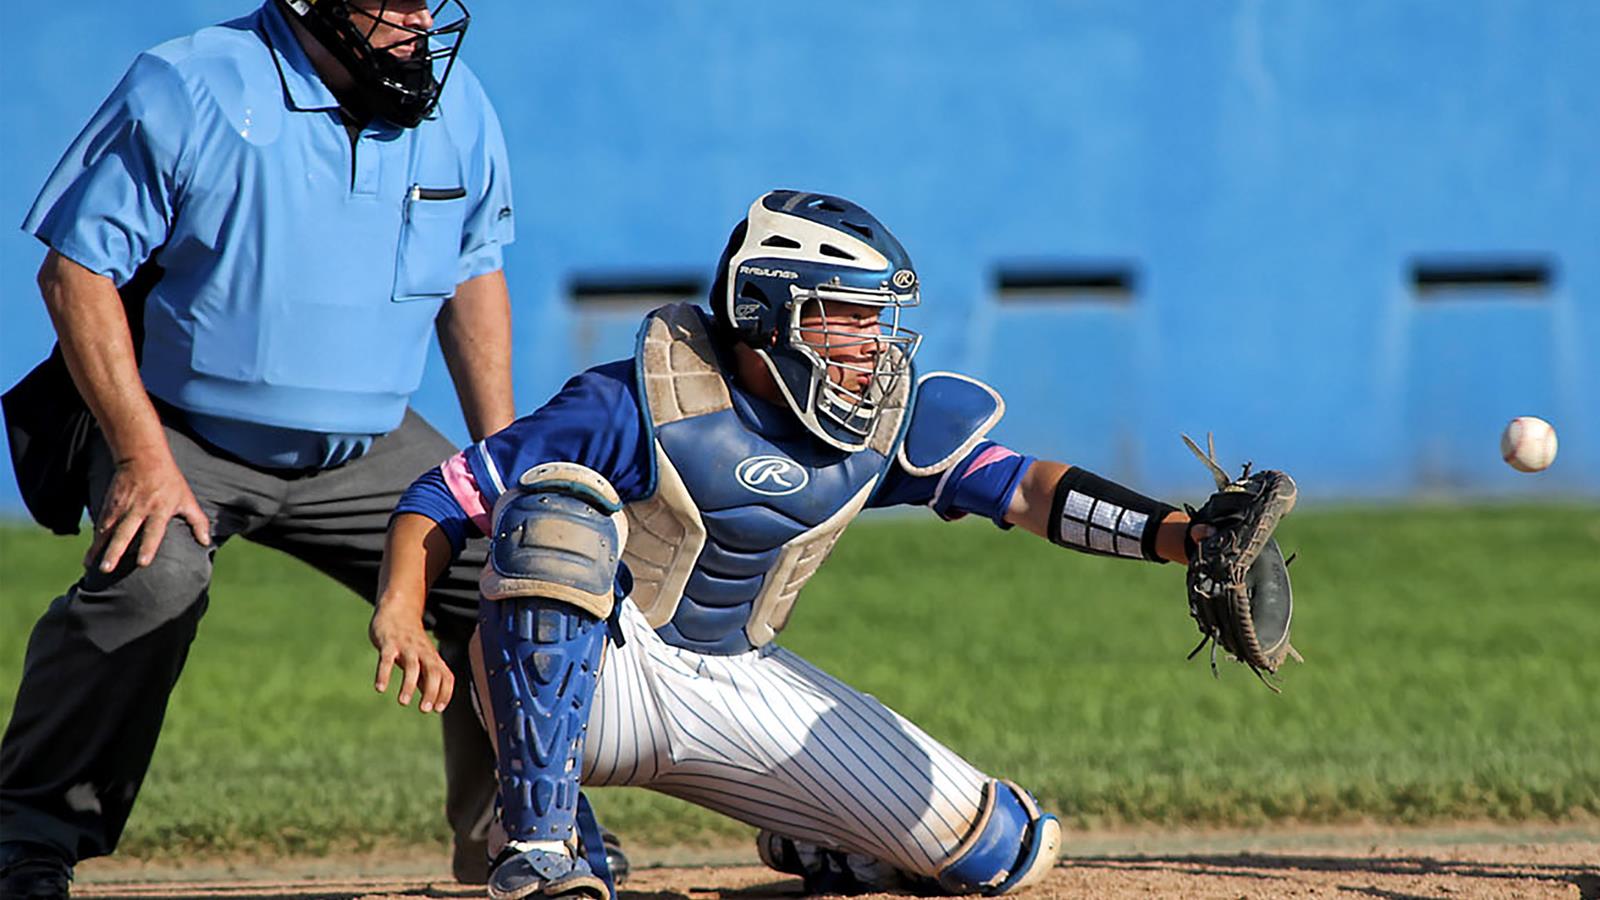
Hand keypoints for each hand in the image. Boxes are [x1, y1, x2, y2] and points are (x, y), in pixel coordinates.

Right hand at [87, 447, 211, 572]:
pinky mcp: (109, 505)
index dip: (148, 547)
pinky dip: (94, 539)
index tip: (142, 563)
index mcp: (159, 509)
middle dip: (115, 551)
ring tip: (91, 566)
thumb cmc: (170, 481)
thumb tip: (207, 542)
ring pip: (107, 530)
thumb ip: (198, 521)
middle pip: (125, 533)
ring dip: (98, 548)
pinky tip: (90, 553)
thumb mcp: (187, 499)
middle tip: (107, 568)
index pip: (153, 531)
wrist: (142, 457)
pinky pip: (100, 525)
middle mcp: (138, 509)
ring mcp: (121, 507)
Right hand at [370, 606, 454, 712]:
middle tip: (424, 710)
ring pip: (412, 666)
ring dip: (409, 685)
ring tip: (403, 702)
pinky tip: (379, 688)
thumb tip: (432, 700)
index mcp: (433, 657)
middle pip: (433, 672)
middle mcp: (423, 652)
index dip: (445, 693)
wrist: (397, 610)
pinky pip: (386, 659)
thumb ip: (427, 676)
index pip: (446, 676)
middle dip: (431, 691)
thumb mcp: (422, 657)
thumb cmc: (411, 640)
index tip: (438, 709)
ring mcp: (406, 647)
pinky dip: (384, 674)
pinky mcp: (389, 643)